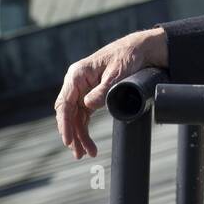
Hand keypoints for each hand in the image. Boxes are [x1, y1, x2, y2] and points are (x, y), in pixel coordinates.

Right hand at [55, 27, 167, 158]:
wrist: (139, 50)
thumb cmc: (127, 58)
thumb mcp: (117, 75)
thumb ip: (102, 91)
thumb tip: (87, 106)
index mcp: (78, 74)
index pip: (65, 103)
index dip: (65, 124)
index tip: (69, 140)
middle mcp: (76, 81)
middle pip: (68, 112)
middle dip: (72, 134)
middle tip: (79, 153)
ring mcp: (82, 88)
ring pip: (75, 116)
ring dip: (79, 134)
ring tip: (86, 153)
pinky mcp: (90, 93)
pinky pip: (83, 114)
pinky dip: (84, 128)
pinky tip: (88, 142)